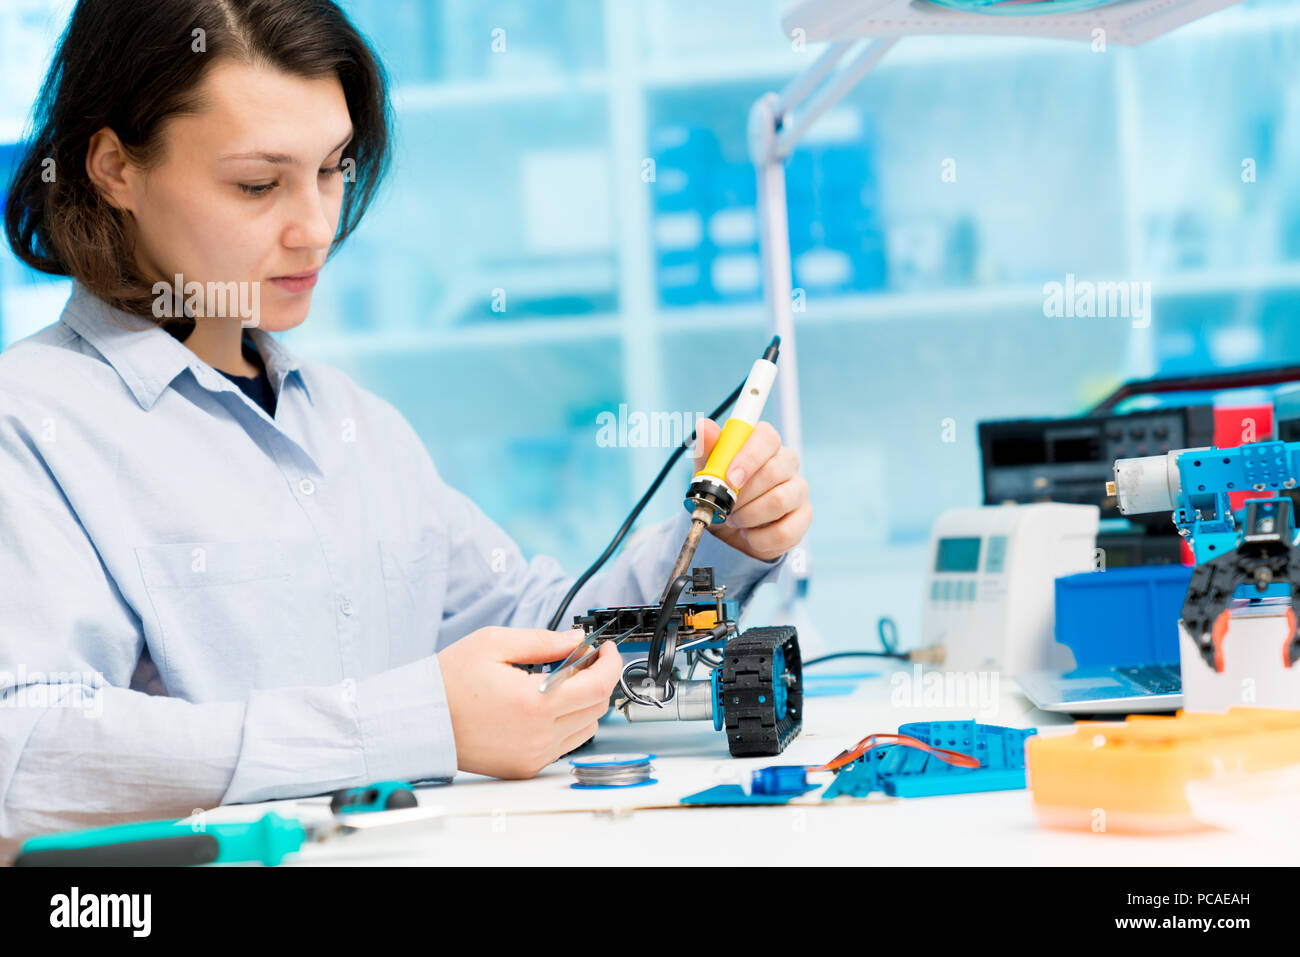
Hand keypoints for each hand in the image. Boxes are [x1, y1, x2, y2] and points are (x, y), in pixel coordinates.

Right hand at [437, 626, 621, 778]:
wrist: (420, 721)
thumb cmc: (448, 682)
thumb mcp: (494, 643)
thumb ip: (543, 641)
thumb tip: (576, 639)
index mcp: (534, 703)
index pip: (597, 686)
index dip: (609, 664)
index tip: (606, 650)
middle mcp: (538, 735)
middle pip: (597, 708)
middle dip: (598, 679)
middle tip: (582, 660)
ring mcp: (533, 755)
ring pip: (586, 729)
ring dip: (585, 703)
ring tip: (563, 683)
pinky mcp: (525, 767)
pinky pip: (564, 745)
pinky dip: (566, 724)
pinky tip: (546, 706)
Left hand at [692, 419, 810, 561]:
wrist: (728, 532)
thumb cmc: (721, 493)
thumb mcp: (706, 474)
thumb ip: (707, 451)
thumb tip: (705, 426)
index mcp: (764, 445)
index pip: (767, 437)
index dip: (749, 457)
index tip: (730, 478)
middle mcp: (787, 463)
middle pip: (774, 470)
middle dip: (743, 494)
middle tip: (726, 506)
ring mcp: (798, 490)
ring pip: (780, 501)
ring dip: (749, 516)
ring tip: (734, 520)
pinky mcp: (803, 517)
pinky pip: (785, 531)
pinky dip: (759, 538)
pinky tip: (749, 535)